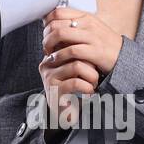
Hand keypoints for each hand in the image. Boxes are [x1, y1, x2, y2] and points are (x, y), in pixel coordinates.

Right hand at [37, 12, 100, 131]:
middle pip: (73, 49)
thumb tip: (88, 31)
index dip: (84, 47)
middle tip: (97, 70)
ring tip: (93, 83)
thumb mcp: (77, 65)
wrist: (66, 112)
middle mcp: (47, 63)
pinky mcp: (54, 90)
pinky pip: (76, 82)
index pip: (67, 39)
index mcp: (51, 53)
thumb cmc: (75, 86)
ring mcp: (49, 76)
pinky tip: (90, 91)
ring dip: (92, 75)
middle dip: (90, 60)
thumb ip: (78, 49)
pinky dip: (88, 87)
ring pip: (77, 65)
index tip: (93, 59)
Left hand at [40, 6, 123, 76]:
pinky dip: (60, 55)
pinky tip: (57, 59)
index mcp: (86, 17)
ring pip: (61, 34)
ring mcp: (92, 37)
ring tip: (49, 52)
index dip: (47, 21)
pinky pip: (71, 51)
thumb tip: (53, 25)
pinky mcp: (94, 51)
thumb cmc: (105, 44)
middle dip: (46, 35)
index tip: (45, 30)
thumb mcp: (91, 29)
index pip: (58, 11)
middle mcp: (88, 24)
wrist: (123, 57)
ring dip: (49, 44)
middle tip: (45, 45)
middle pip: (56, 23)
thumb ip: (75, 25)